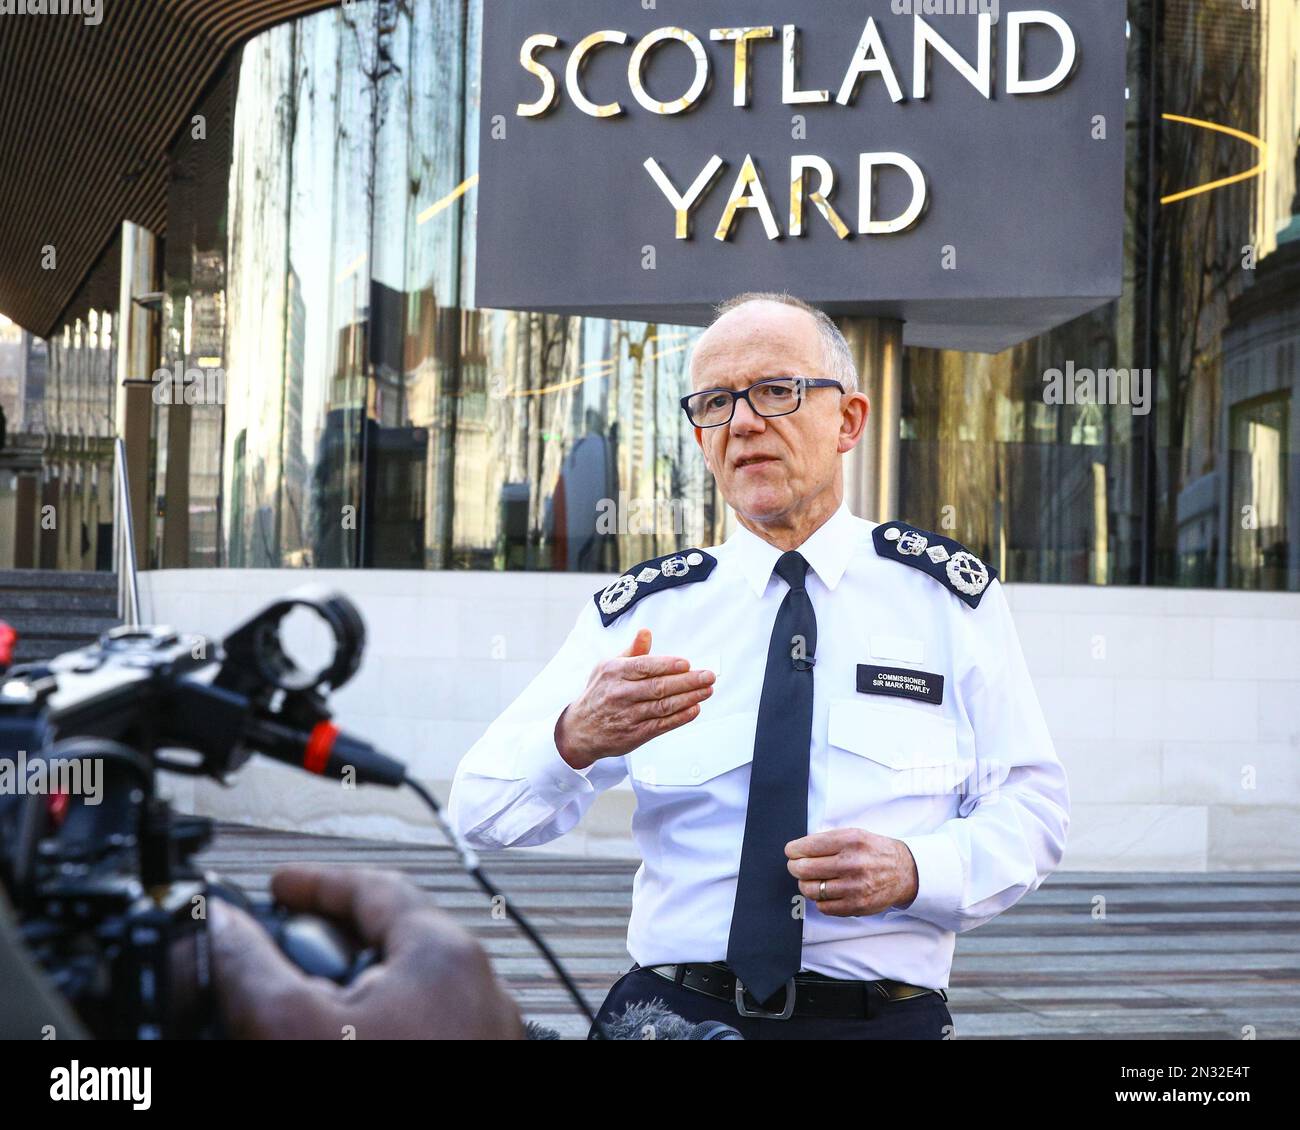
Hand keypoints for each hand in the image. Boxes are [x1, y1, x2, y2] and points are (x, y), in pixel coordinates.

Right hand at [210, 865, 523, 1039]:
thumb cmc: (392, 1106)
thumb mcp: (292, 1028)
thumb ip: (250, 967)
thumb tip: (215, 924)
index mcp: (443, 953)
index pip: (372, 886)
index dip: (313, 883)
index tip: (275, 886)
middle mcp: (473, 989)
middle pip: (380, 947)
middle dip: (317, 958)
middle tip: (266, 980)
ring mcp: (476, 1039)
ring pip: (390, 1002)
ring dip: (333, 1011)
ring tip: (286, 1032)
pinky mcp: (468, 1070)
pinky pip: (406, 1038)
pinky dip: (360, 1039)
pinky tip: (322, 1050)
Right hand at [555, 628, 714, 769]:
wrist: (579, 730)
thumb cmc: (598, 693)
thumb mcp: (607, 667)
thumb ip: (632, 652)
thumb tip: (646, 632)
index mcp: (615, 672)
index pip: (645, 666)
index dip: (668, 665)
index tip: (687, 663)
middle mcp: (621, 693)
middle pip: (659, 686)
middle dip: (688, 681)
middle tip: (708, 676)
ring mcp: (628, 715)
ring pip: (664, 706)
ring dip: (689, 698)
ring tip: (707, 691)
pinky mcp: (635, 734)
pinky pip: (662, 725)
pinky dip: (680, 717)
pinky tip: (694, 709)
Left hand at [786, 829, 918, 917]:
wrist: (904, 871)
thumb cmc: (874, 851)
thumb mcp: (855, 834)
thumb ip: (828, 840)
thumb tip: (799, 848)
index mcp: (850, 841)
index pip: (808, 846)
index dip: (794, 850)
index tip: (791, 852)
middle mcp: (852, 863)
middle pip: (804, 869)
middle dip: (795, 867)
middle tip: (796, 866)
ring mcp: (854, 887)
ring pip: (811, 890)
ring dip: (805, 885)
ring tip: (811, 880)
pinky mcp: (856, 906)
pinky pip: (823, 907)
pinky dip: (820, 900)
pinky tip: (826, 892)